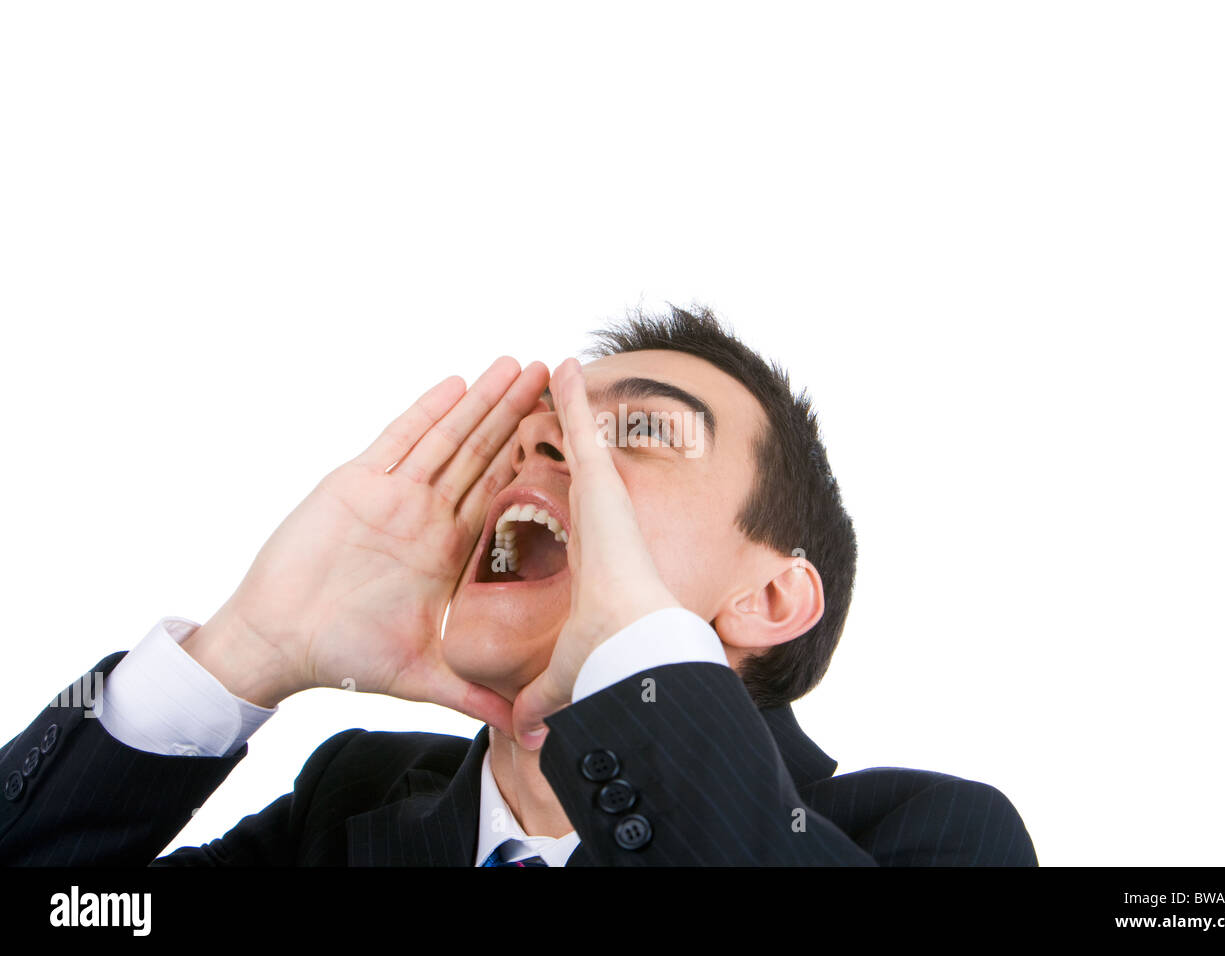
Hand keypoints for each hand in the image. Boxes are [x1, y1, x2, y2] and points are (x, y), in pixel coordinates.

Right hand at [186, 357, 548, 734]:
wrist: (278, 642)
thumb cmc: (343, 655)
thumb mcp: (422, 675)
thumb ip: (472, 693)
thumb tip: (519, 731)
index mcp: (445, 547)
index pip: (497, 493)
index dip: (529, 462)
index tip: (565, 435)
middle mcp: (425, 514)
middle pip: (480, 452)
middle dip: (515, 413)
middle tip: (551, 374)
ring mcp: (392, 494)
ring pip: (447, 437)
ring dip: (481, 401)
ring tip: (516, 365)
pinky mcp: (356, 482)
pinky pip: (398, 439)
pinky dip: (426, 412)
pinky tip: (455, 384)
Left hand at [511, 358, 680, 747]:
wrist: (629, 644)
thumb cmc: (602, 656)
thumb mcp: (553, 669)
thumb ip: (535, 693)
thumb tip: (522, 731)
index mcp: (575, 552)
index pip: (546, 509)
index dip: (528, 486)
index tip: (516, 471)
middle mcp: (587, 516)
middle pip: (557, 463)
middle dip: (538, 430)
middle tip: (527, 401)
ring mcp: (595, 493)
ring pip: (572, 436)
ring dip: (554, 402)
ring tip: (541, 367)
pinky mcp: (602, 479)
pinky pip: (583, 425)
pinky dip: (574, 393)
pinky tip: (564, 363)